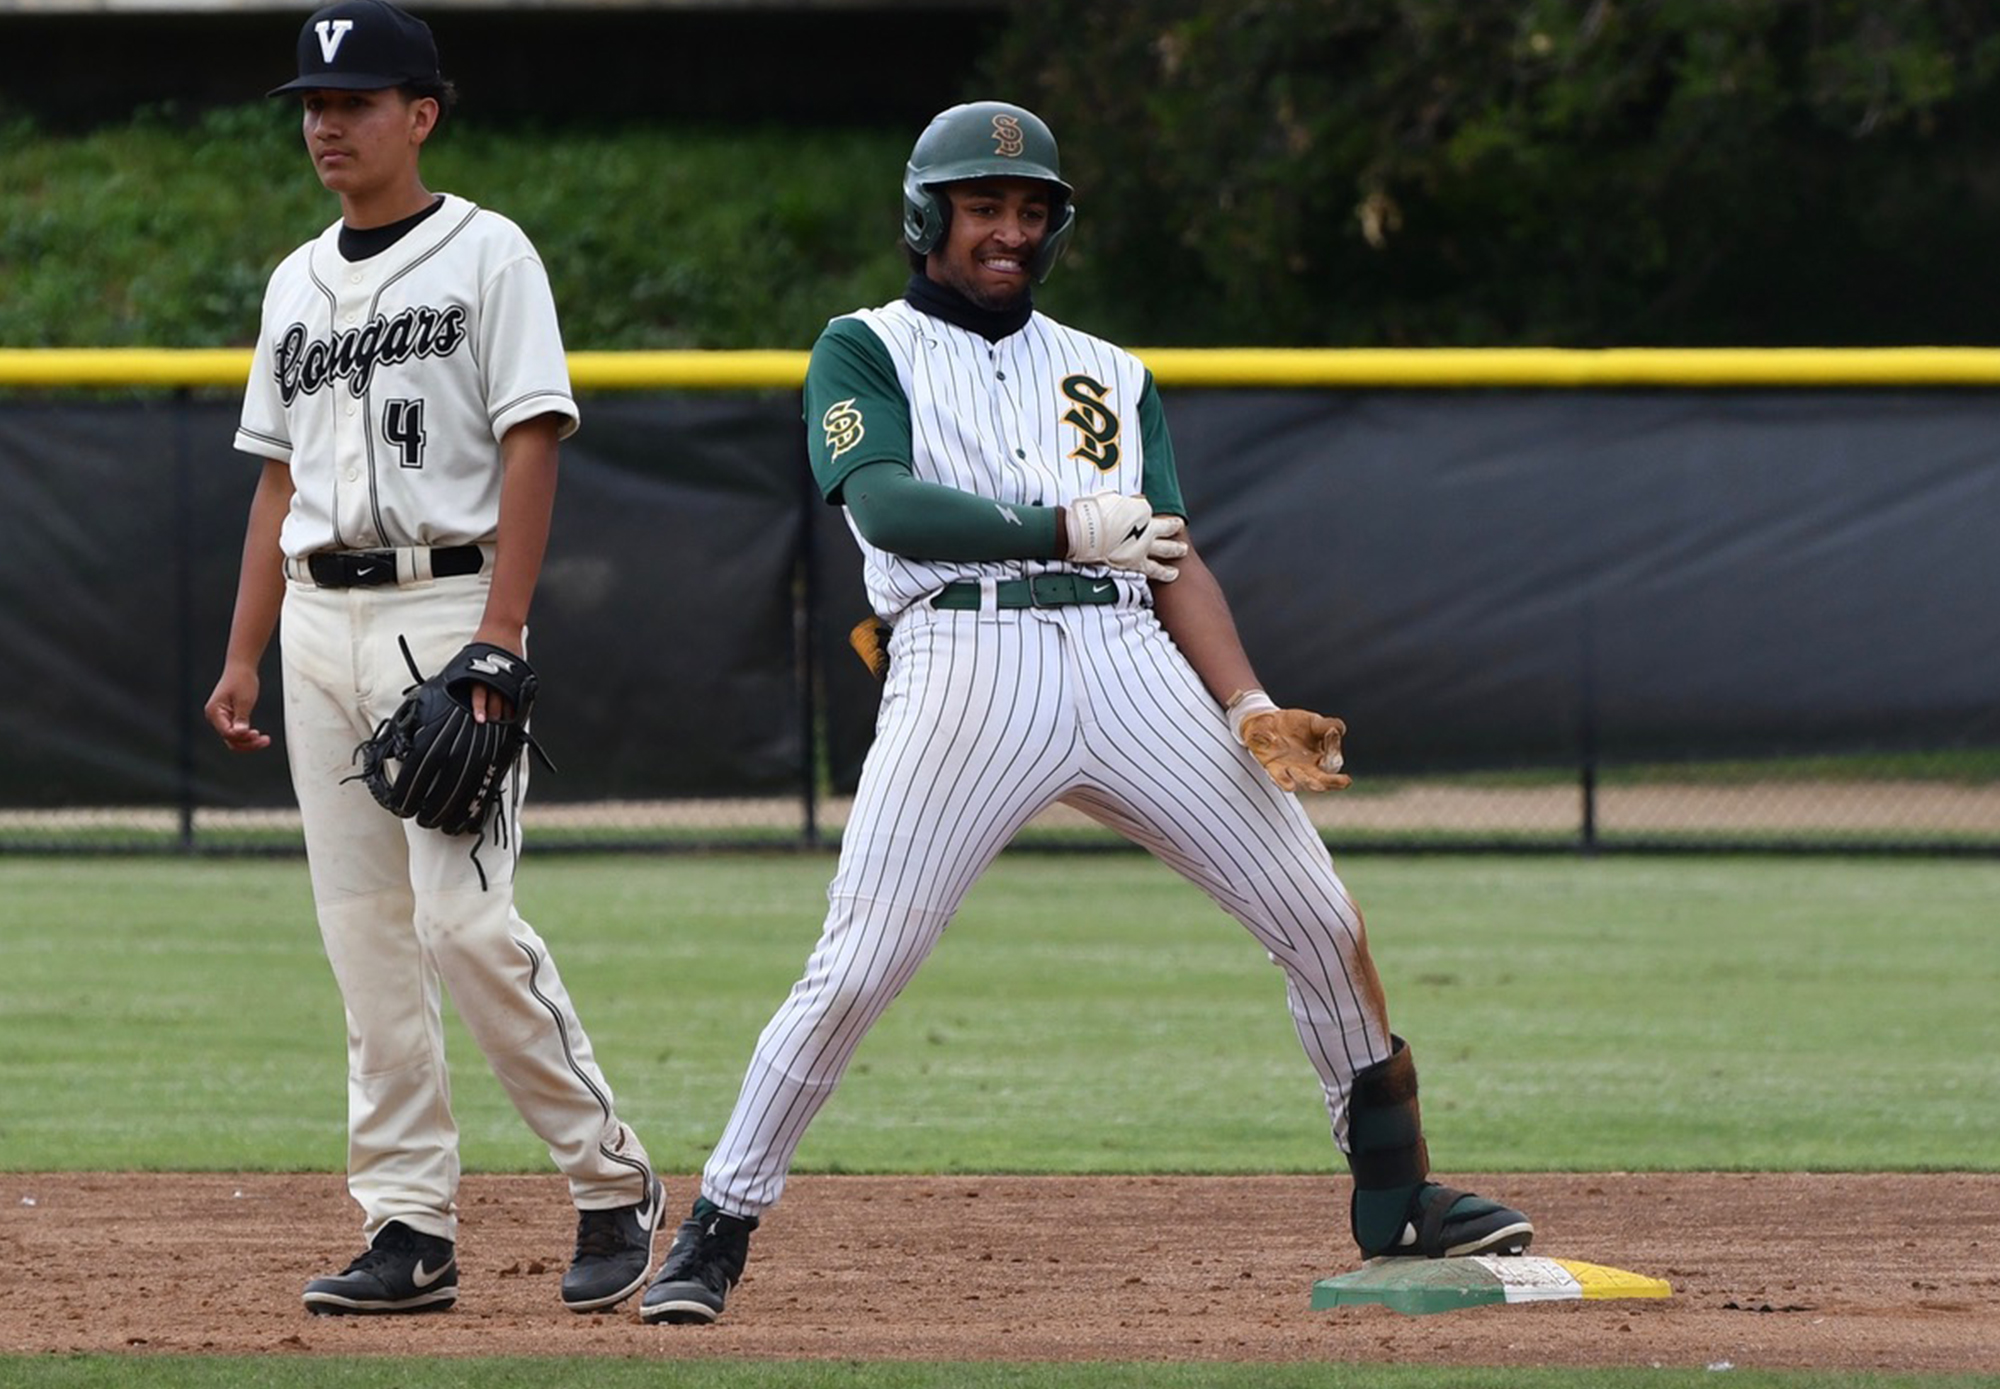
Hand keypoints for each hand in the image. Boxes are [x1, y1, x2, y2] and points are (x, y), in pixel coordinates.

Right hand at [204, 667, 270, 751]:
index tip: (256, 734)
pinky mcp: (229, 717)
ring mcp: (221, 718)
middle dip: (247, 743)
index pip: (227, 733)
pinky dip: (247, 735)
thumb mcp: (244, 700)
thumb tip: (241, 733)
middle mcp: (215, 717)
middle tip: (264, 741)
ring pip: (234, 738)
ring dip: (249, 741)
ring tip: (265, 740)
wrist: (241, 668)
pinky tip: (258, 736)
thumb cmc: (241, 679)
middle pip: (230, 739)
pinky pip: (237, 731)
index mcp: (214, 712)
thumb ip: (241, 718)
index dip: (242, 737)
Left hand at [469, 628, 522, 722]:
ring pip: (508, 702)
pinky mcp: (518, 675)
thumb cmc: (485, 642)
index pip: (479, 696)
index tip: (480, 719)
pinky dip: (516, 704)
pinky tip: (514, 710)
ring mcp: (509, 677)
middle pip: (495, 703)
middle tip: (490, 723)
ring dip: (505, 713)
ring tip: (502, 720)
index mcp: (481, 673)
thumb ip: (466, 675)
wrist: (502, 629)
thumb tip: (456, 688)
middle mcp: (495, 677)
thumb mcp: (469, 659)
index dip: (480, 709)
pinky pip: (518, 694)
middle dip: (493, 716)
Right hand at [1064, 492, 1187, 582]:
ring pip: (1167, 550)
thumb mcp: (1108, 498)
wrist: (1084, 534)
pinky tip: (1172, 574)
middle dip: (1174, 527)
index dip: (1143, 508)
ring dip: (1177, 550)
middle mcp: (1147, 528)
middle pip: (1167, 528)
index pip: (1147, 507)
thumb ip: (1122, 501)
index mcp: (1140, 509)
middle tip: (1180, 527)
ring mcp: (1144, 547)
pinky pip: (1155, 570)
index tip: (1141, 508)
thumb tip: (1130, 499)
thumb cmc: (1092, 514)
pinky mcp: (1137, 564)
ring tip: (1183, 551)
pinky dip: (1165, 573)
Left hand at [1229, 691, 1350, 793]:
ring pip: (1302, 782)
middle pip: (1323, 781)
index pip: (1333, 762)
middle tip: (1345, 782)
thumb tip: (1336, 730)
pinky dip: (1284, 781)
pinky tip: (1290, 783)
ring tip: (1315, 780)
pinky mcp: (1272, 768)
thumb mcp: (1314, 722)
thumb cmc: (1295, 725)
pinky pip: (1278, 778)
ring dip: (1307, 781)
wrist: (1266, 721)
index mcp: (1321, 760)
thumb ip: (1329, 725)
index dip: (1334, 748)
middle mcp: (1307, 770)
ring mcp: (1290, 771)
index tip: (1331, 732)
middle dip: (1333, 782)